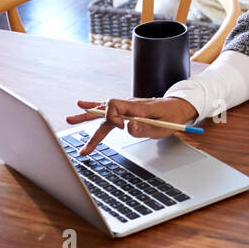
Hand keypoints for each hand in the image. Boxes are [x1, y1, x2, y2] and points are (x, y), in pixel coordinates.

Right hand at [65, 98, 199, 155]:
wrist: (178, 107)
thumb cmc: (171, 117)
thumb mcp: (162, 127)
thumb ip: (144, 128)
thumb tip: (128, 127)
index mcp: (137, 107)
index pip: (115, 105)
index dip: (112, 117)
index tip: (119, 128)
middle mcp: (129, 105)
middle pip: (105, 110)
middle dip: (91, 122)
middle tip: (82, 142)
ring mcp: (127, 107)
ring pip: (103, 110)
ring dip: (87, 115)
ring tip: (70, 119)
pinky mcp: (127, 110)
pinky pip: (108, 108)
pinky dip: (94, 107)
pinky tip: (82, 105)